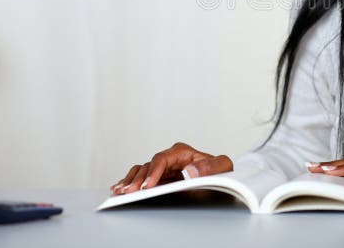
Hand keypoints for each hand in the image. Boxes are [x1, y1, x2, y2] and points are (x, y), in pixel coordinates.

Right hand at [110, 142, 232, 194]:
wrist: (221, 178)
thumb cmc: (221, 172)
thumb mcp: (223, 167)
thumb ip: (210, 166)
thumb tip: (189, 172)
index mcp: (182, 152)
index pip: (162, 158)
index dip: (153, 172)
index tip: (147, 186)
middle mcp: (169, 158)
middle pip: (148, 166)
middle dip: (138, 179)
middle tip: (129, 192)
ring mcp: (163, 168)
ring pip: (141, 170)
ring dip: (130, 180)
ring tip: (120, 191)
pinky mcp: (159, 177)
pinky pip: (140, 176)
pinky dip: (129, 181)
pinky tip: (120, 187)